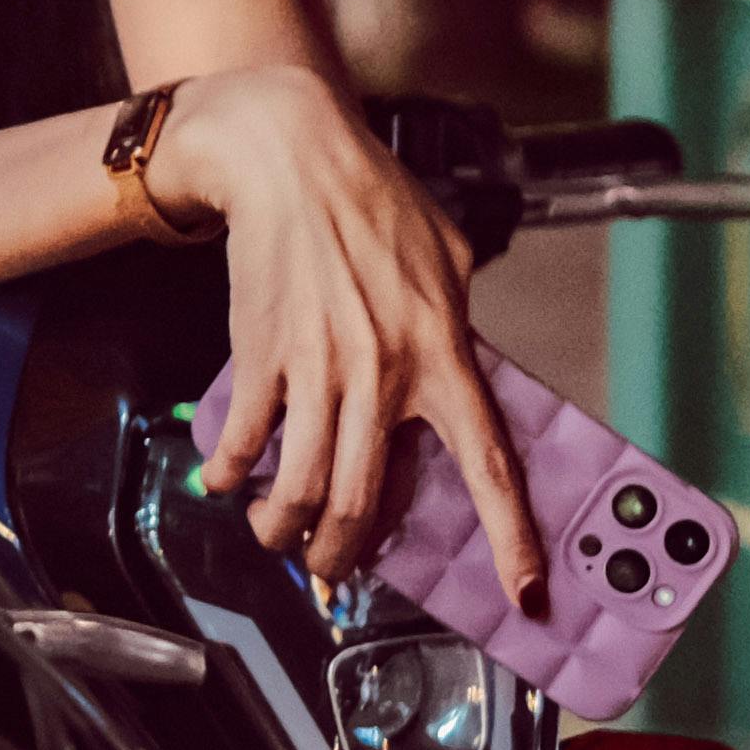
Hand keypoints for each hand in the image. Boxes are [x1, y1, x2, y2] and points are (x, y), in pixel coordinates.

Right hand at [145, 68, 538, 596]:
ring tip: (275, 536)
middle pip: (364, 501)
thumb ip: (458, 326)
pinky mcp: (260, 354)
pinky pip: (242, 439)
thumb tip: (459, 366)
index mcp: (442, 354)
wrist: (293, 158)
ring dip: (281, 528)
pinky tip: (223, 481)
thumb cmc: (376, 198)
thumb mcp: (450, 260)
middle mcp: (381, 373)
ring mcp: (316, 368)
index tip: (527, 591)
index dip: (511, 537)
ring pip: (299, 486)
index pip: (488, 464)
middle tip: (333, 575)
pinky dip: (228, 472)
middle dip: (343, 558)